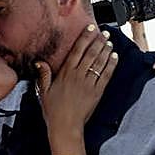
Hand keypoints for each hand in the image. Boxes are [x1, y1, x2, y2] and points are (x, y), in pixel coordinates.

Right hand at [37, 26, 116, 149]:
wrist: (65, 126)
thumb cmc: (53, 111)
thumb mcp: (43, 92)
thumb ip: (43, 75)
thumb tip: (40, 62)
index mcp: (66, 73)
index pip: (77, 50)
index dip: (85, 37)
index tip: (90, 28)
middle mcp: (78, 76)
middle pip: (91, 53)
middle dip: (98, 40)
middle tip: (104, 31)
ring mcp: (89, 83)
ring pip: (100, 62)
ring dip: (106, 50)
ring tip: (109, 41)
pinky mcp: (98, 92)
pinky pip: (107, 75)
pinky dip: (112, 64)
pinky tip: (114, 56)